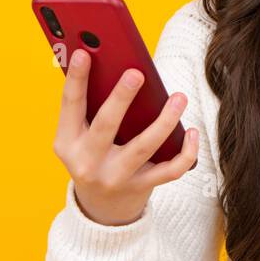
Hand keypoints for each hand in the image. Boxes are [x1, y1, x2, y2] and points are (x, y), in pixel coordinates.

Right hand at [52, 48, 199, 225]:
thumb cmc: (93, 156)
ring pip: (143, 146)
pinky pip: (168, 170)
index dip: (76, 79)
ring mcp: (114, 178)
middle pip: (106, 126)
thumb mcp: (80, 137)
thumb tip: (115, 67)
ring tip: (179, 97)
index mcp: (67, 143)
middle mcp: (87, 162)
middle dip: (121, 98)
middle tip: (137, 73)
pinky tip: (192, 132)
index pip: (70, 106)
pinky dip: (185, 152)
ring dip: (164, 120)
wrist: (101, 208)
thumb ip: (92, 108)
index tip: (85, 52)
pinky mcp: (140, 188)